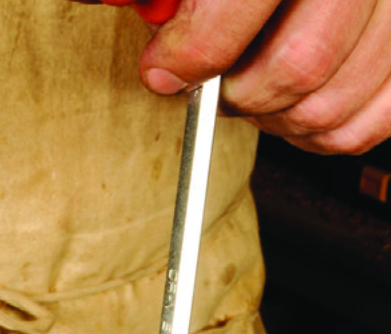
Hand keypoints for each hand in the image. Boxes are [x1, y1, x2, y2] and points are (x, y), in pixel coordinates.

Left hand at [138, 0, 390, 153]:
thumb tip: (156, 46)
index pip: (247, 3)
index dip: (197, 51)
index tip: (164, 71)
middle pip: (299, 66)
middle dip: (240, 93)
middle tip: (217, 85)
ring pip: (329, 108)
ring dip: (275, 119)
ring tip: (254, 90)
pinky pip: (365, 127)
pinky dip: (317, 133)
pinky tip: (291, 106)